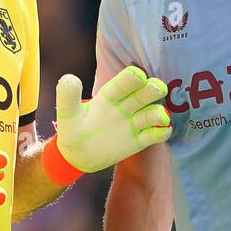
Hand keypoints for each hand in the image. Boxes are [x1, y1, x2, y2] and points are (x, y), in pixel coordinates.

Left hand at [50, 68, 171, 175]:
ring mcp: (133, 124)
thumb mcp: (67, 114)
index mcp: (109, 96)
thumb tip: (70, 78)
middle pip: (142, 95)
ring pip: (150, 114)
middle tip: (158, 88)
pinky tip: (163, 131)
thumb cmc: (71, 130)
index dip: (131, 79)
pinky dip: (161, 132)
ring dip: (158, 113)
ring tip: (161, 116)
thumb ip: (68, 96)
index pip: (122, 84)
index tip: (139, 75)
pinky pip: (153, 135)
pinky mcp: (138, 141)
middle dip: (151, 90)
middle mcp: (125, 107)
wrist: (77, 155)